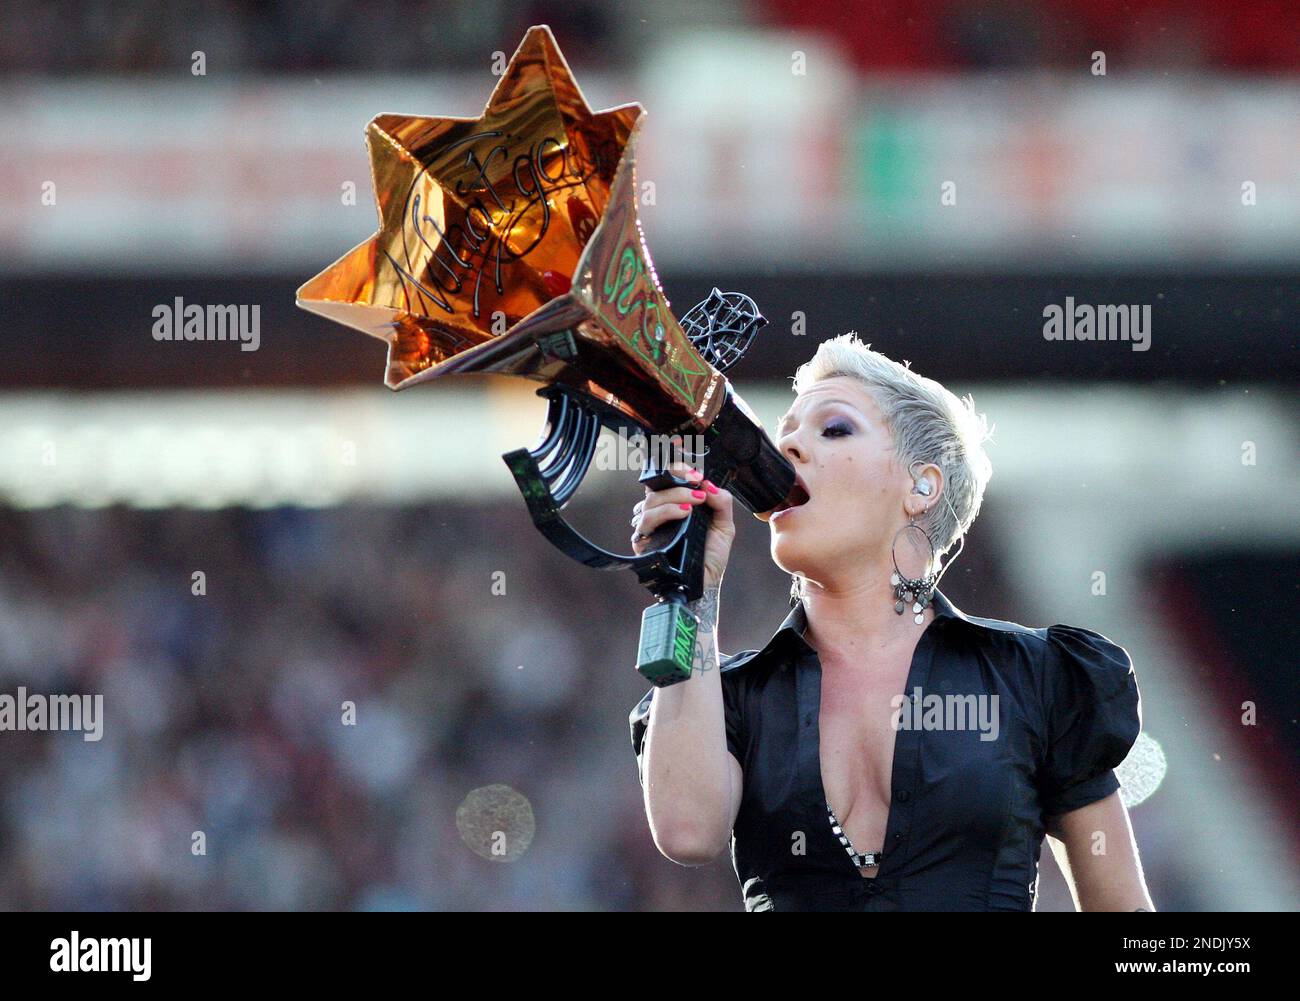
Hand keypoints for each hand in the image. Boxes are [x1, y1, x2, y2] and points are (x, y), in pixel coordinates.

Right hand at [630, 459, 735, 591]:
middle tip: (699, 492)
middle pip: (657, 487)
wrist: (705, 580)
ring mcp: (649, 527)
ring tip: (693, 506)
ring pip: (650, 502)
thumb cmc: (711, 554)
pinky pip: (646, 521)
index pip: (666, 479)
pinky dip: (665, 513)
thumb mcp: (724, 524)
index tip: (695, 474)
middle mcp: (659, 513)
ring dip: (674, 498)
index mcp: (674, 504)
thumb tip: (709, 484)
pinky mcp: (642, 541)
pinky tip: (683, 515)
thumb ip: (722, 502)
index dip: (677, 470)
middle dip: (679, 485)